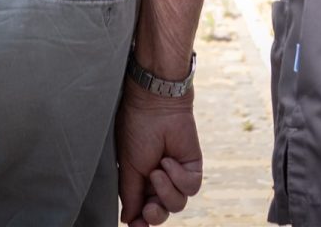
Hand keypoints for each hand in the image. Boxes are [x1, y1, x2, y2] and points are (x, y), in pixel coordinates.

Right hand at [117, 83, 203, 226]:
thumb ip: (129, 195)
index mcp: (139, 181)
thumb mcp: (127, 167)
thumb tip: (128, 220)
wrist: (153, 105)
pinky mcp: (193, 167)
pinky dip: (178, 176)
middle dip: (155, 215)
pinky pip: (190, 187)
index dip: (141, 222)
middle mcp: (158, 181)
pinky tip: (169, 160)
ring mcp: (176, 174)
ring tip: (157, 170)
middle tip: (150, 208)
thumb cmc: (135, 130)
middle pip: (162, 213)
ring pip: (177, 204)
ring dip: (166, 191)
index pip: (142, 211)